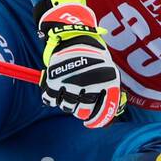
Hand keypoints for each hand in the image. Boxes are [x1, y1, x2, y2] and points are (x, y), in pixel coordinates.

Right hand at [38, 2, 124, 127]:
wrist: (74, 36)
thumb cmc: (93, 57)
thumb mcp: (109, 72)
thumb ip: (109, 94)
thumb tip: (107, 119)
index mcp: (108, 82)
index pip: (104, 111)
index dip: (97, 121)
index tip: (91, 124)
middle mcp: (90, 84)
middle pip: (83, 112)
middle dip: (81, 110)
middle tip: (79, 102)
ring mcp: (72, 83)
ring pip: (67, 107)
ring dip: (67, 102)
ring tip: (69, 89)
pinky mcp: (54, 81)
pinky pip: (50, 100)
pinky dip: (52, 97)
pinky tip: (58, 88)